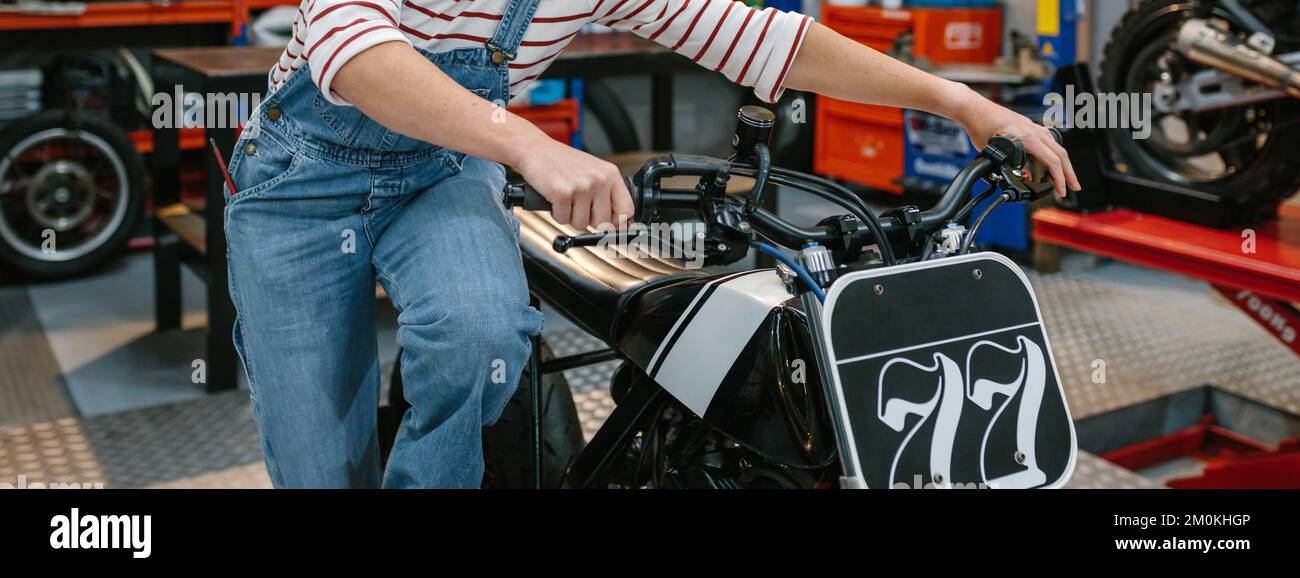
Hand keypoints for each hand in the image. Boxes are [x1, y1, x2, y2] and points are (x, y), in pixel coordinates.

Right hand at [512, 134, 634, 229]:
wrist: (534, 149)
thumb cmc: (561, 162)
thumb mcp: (592, 172)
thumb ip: (606, 194)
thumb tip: (618, 225)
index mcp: (610, 174)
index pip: (627, 210)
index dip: (617, 223)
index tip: (609, 225)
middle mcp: (599, 180)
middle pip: (603, 223)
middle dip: (588, 220)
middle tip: (577, 205)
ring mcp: (581, 187)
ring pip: (581, 224)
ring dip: (570, 216)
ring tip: (565, 198)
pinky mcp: (562, 193)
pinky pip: (562, 220)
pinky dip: (555, 213)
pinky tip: (554, 197)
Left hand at [954, 90, 1080, 197]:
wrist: (974, 109)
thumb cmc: (981, 126)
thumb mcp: (995, 154)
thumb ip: (1012, 166)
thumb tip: (1026, 176)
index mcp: (1028, 138)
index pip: (1052, 161)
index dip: (1059, 178)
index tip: (1061, 190)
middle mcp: (1034, 131)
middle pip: (1061, 154)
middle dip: (1069, 172)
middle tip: (1075, 187)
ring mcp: (1032, 127)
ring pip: (1055, 147)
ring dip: (1062, 163)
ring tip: (1064, 177)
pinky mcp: (1027, 126)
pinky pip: (1046, 141)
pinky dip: (1051, 154)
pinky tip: (1048, 163)